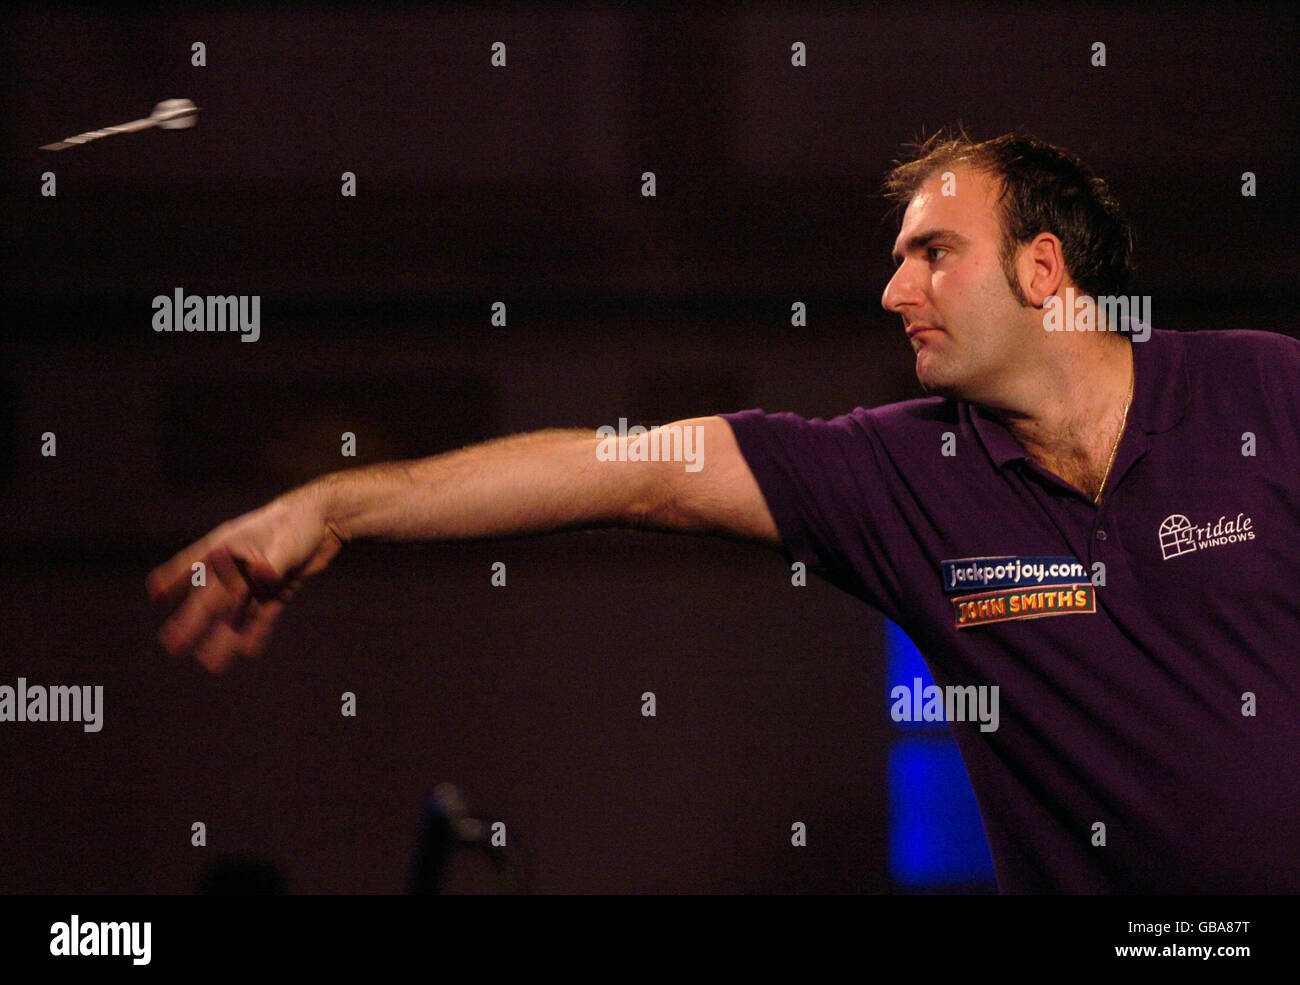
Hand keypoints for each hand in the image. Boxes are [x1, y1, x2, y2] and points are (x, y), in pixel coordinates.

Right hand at [147, 487, 342, 671]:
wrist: (326, 520)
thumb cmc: (298, 521)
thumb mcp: (283, 542)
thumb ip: (270, 564)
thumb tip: (260, 576)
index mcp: (228, 547)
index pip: (194, 563)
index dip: (173, 577)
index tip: (154, 592)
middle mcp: (237, 567)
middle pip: (212, 598)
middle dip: (192, 622)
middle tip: (172, 646)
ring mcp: (255, 581)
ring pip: (236, 613)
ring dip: (224, 637)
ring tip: (211, 664)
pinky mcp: (276, 591)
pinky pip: (262, 615)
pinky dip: (255, 631)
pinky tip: (247, 650)